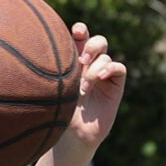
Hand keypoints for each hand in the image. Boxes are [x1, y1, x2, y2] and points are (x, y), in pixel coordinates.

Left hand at [61, 24, 125, 148]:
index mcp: (73, 61)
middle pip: (98, 42)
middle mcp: (90, 66)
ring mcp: (103, 76)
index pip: (81, 38)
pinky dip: (110, 69)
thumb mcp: (54, 87)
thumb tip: (46, 47)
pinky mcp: (115, 86)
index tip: (77, 32)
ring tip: (85, 86)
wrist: (72, 135)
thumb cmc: (59, 112)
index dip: (81, 31)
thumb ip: (55, 69)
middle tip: (81, 61)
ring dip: (95, 67)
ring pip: (106, 56)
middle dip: (91, 46)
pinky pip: (119, 68)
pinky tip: (100, 78)